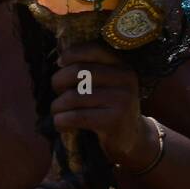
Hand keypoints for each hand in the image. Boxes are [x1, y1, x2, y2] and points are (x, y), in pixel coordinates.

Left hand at [49, 41, 152, 166]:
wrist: (132, 139)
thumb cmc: (109, 108)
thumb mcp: (107, 85)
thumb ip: (90, 71)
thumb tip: (59, 59)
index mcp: (122, 66)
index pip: (94, 50)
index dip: (72, 54)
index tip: (59, 63)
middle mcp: (125, 79)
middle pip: (79, 72)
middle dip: (58, 82)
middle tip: (56, 93)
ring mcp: (121, 100)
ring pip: (73, 96)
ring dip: (57, 106)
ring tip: (57, 112)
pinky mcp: (114, 121)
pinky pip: (76, 117)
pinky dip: (61, 121)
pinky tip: (62, 124)